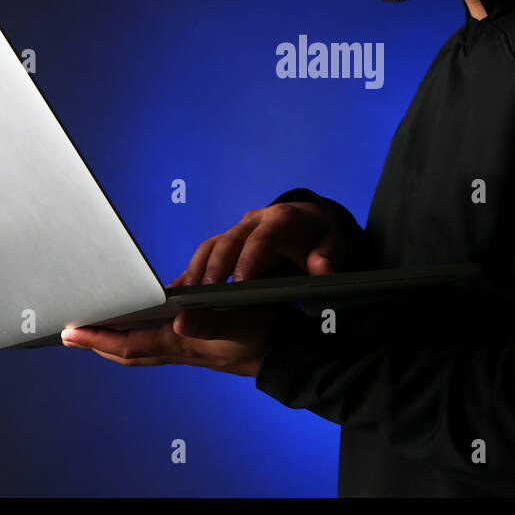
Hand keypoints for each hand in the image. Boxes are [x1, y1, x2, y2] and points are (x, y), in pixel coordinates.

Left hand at [60, 306, 276, 377]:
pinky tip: (131, 323)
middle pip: (127, 352)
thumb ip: (210, 323)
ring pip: (138, 350)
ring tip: (90, 330)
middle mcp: (179, 348)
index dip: (98, 339)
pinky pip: (153, 343)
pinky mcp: (194, 344)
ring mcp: (185, 348)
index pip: (130, 345)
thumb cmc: (264, 333)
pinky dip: (134, 336)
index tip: (71, 331)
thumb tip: (178, 319)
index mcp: (184, 343)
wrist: (286, 353)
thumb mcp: (240, 322)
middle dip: (95, 343)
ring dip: (112, 341)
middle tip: (67, 332)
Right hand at [169, 201, 343, 285]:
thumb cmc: (319, 235)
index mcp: (282, 219)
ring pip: (213, 244)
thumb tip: (321, 268)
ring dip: (198, 268)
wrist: (309, 220)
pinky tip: (182, 289)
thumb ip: (328, 256)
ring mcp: (239, 228)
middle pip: (230, 240)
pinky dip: (194, 269)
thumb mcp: (332, 244)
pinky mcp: (229, 237)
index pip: (262, 239)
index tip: (239, 283)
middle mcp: (256, 220)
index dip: (249, 259)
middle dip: (216, 266)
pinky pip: (207, 250)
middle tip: (205, 293)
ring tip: (188, 295)